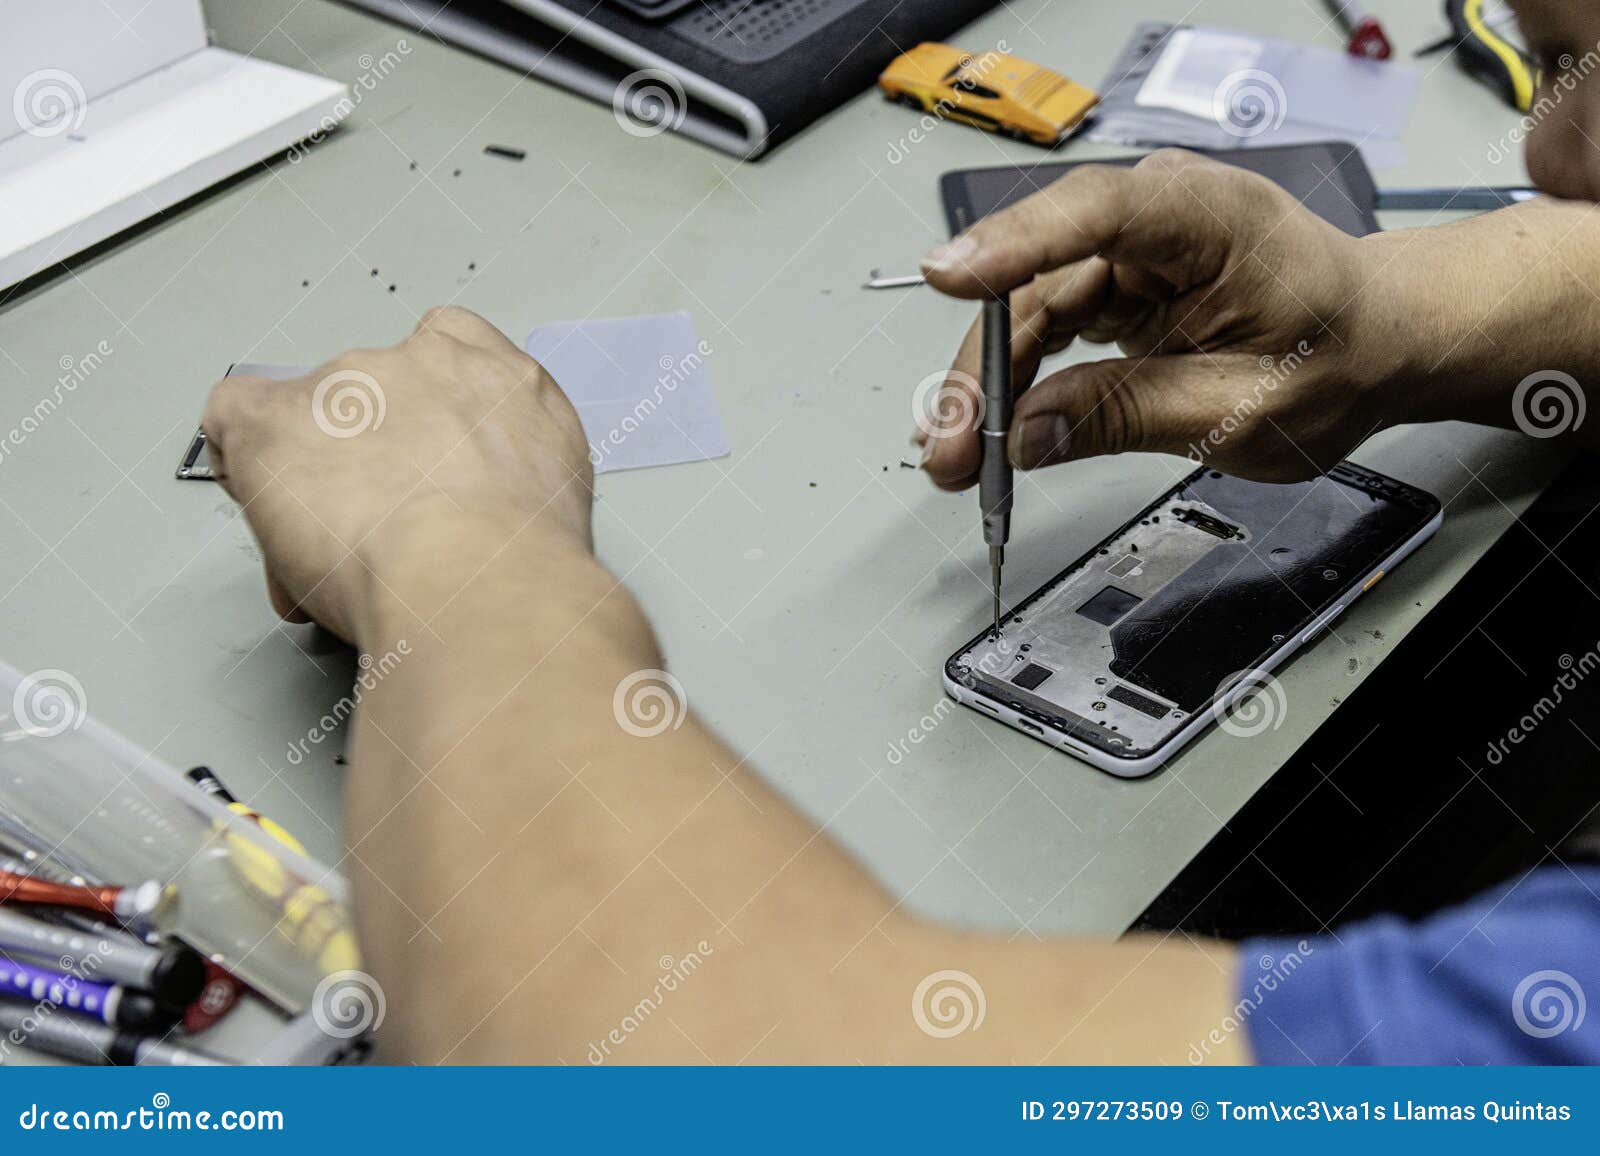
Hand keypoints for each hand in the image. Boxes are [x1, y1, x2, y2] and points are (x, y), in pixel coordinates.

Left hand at [202, 307, 592, 642]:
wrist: (472, 576)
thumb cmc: (519, 559)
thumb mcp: (554, 501)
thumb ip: (510, 477)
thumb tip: (473, 507)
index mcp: (501, 378)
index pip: (452, 344)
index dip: (425, 396)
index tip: (420, 442)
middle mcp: (424, 363)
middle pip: (375, 392)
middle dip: (369, 450)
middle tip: (380, 521)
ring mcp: (347, 383)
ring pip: (309, 417)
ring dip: (313, 471)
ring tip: (334, 543)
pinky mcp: (275, 419)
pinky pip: (234, 414)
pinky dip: (239, 457)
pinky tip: (261, 497)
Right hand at [915, 149, 1398, 486]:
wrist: (1376, 345)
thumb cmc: (1338, 354)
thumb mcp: (1242, 407)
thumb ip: (1129, 414)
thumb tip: (1030, 434)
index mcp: (1210, 218)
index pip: (1094, 213)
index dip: (1013, 245)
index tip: (950, 276)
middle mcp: (1156, 218)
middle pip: (1037, 281)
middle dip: (983, 368)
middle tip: (951, 444)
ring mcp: (1129, 251)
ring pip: (1027, 312)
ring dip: (986, 386)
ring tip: (957, 456)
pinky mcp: (1113, 288)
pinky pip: (1045, 331)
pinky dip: (1014, 384)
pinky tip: (988, 427)